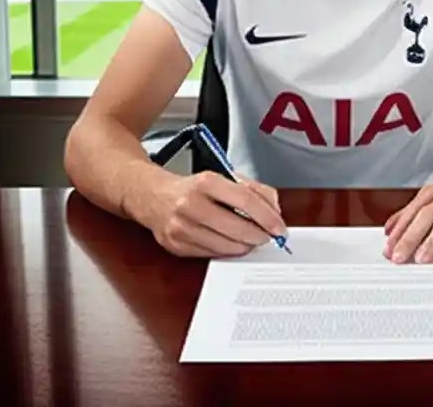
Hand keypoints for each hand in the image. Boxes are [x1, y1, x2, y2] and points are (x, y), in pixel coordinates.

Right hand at [138, 171, 285, 257]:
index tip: (279, 228)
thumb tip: (275, 211)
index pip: (246, 201)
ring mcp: (181, 227)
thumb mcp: (225, 178)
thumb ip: (255, 190)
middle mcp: (191, 204)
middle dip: (259, 236)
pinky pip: (212, 255)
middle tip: (268, 236)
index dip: (267, 217)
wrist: (152, 197)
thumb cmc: (193, 188)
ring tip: (250, 239)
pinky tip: (231, 243)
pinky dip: (227, 251)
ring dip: (245, 246)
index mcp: (206, 182)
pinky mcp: (176, 246)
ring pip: (226, 246)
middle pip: (238, 228)